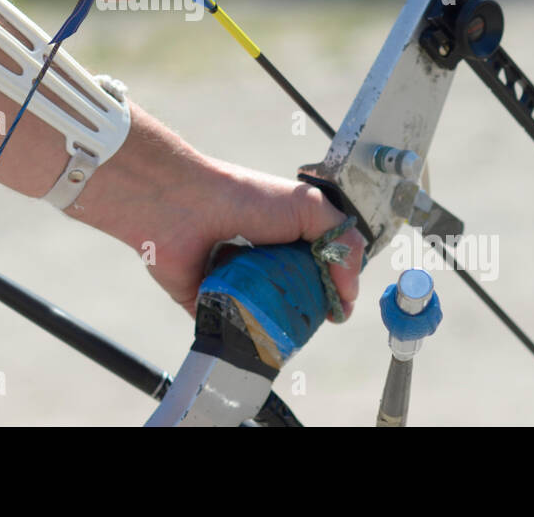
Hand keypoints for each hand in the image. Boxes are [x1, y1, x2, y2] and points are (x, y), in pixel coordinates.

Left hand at [74, 141, 365, 321]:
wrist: (183, 206)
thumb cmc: (243, 197)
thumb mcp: (308, 206)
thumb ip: (342, 240)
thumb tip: (350, 289)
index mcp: (286, 238)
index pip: (320, 273)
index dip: (334, 289)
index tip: (340, 304)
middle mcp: (263, 262)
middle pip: (298, 301)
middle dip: (308, 310)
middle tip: (312, 312)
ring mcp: (237, 285)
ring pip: (269, 320)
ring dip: (279, 326)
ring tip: (283, 323)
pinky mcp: (209, 304)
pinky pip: (233, 331)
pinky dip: (244, 336)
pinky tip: (255, 335)